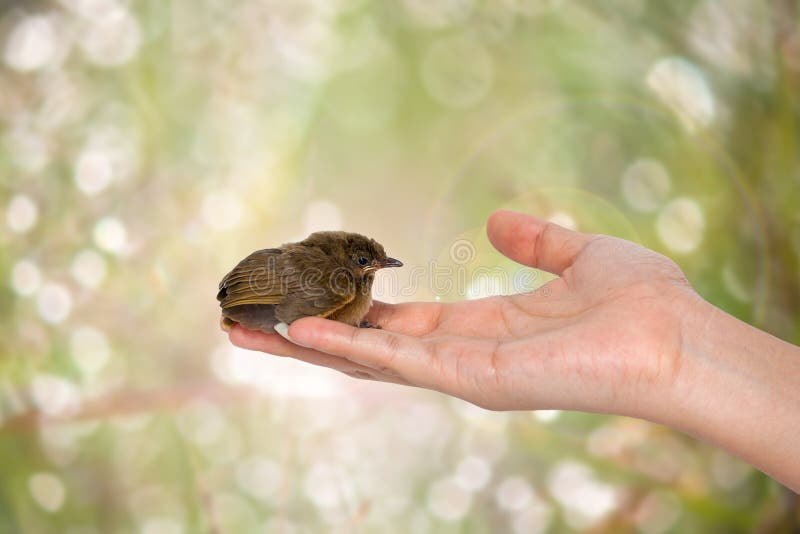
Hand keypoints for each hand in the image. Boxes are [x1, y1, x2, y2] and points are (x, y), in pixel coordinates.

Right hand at [228, 210, 700, 416]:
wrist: (681, 338)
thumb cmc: (640, 302)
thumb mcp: (575, 254)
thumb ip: (534, 239)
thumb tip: (497, 221)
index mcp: (481, 330)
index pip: (398, 323)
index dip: (350, 311)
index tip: (306, 297)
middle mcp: (461, 358)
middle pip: (366, 347)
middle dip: (305, 337)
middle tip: (244, 322)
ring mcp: (463, 374)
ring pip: (367, 361)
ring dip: (306, 346)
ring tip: (246, 331)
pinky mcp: (474, 379)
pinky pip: (399, 362)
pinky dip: (348, 349)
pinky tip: (302, 332)